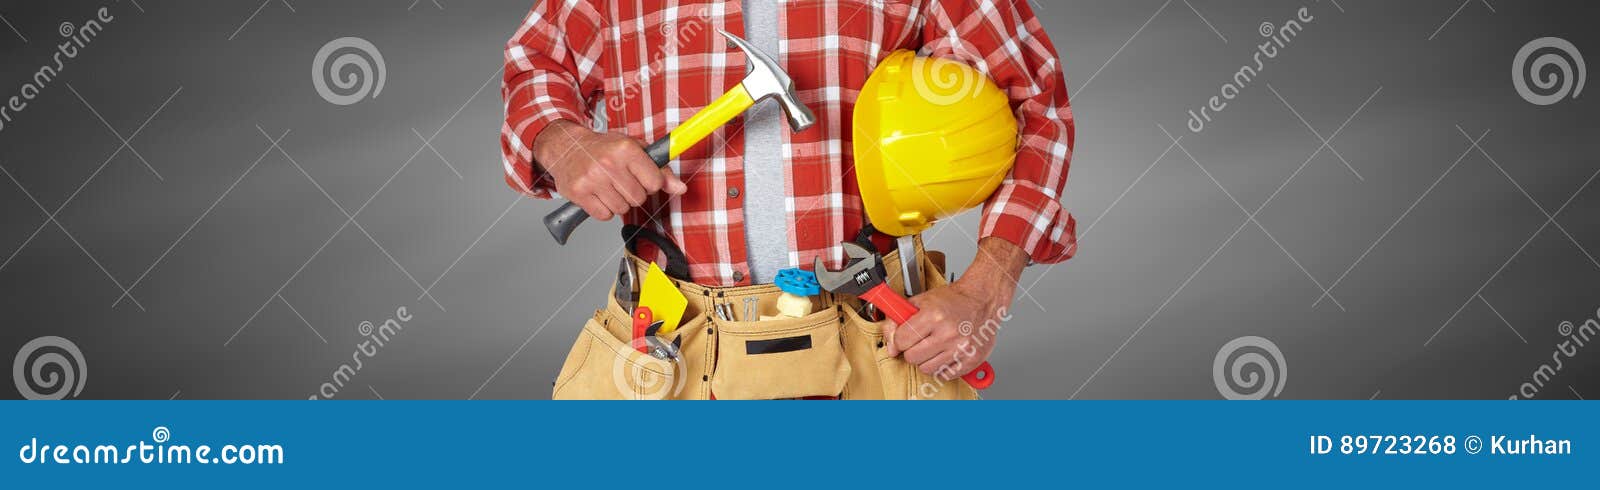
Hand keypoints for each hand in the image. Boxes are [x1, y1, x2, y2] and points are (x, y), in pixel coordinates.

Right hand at [532, 120, 686, 219]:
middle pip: (638, 198)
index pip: (655, 182)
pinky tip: (598, 194)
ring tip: (608, 186)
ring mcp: (592, 179)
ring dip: (618, 202)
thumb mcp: (634, 149)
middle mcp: (609, 163)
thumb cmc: (603, 148)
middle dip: (633, 193)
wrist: (566, 147)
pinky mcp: (579, 193)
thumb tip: (681, 189)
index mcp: (626, 149)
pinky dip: (603, 209)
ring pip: (622, 209)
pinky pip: (604, 215)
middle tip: (621, 181)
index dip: (650, 183)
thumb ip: (660, 169)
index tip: (640, 177)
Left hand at [884, 238, 1027, 379]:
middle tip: (922, 340)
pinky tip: (946, 353)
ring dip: (927, 360)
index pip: (901, 341)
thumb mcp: (920, 302)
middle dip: (912, 350)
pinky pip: (945, 375)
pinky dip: (943, 367)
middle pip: (912, 358)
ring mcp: (961, 348)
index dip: (900, 339)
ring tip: (935, 346)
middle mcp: (948, 333)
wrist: (982, 299)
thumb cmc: (953, 300)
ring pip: (927, 369)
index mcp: (934, 316)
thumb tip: (891, 347)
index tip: (906, 336)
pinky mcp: (971, 360)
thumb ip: (898, 321)